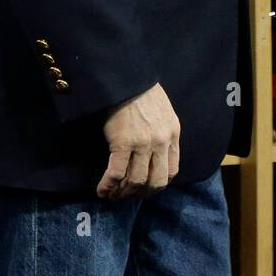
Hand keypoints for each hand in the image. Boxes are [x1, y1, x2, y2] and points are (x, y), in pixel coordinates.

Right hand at [98, 82, 179, 199]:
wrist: (127, 79)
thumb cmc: (142, 93)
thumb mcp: (164, 113)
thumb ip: (164, 133)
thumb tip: (156, 155)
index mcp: (173, 133)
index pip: (172, 170)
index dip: (158, 184)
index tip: (147, 188)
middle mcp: (161, 142)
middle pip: (156, 181)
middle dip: (141, 193)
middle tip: (129, 195)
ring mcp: (143, 144)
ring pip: (136, 181)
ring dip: (124, 192)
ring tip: (113, 195)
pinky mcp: (122, 143)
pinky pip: (116, 173)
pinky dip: (108, 186)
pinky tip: (102, 190)